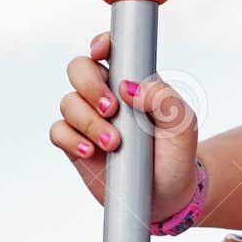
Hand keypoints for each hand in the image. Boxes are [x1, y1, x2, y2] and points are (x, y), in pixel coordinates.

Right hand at [50, 32, 200, 221]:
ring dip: (88, 120)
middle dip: (90, 85)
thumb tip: (128, 87)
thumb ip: (164, 99)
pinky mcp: (76, 144)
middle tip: (112, 109)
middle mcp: (107, 96)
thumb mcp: (183, 127)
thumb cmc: (176, 156)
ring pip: (68, 102)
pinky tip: (90, 151)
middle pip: (79, 69)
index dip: (102, 44)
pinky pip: (58, 131)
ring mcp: (88, 119)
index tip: (102, 53)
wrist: (168, 197)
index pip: (111, 51)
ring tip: (113, 143)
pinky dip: (71, 139)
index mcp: (133, 83)